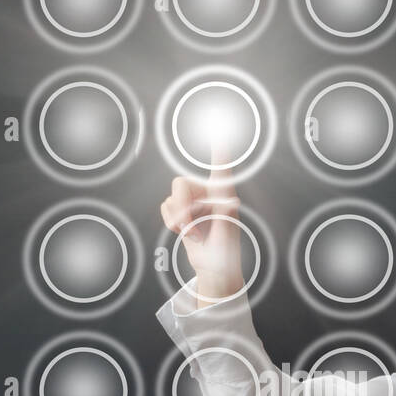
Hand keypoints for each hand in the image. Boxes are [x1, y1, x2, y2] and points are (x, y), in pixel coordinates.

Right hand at [159, 135, 245, 299]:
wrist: (214, 270)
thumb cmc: (225, 256)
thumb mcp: (227, 239)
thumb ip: (225, 219)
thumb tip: (230, 202)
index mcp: (224, 196)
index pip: (220, 168)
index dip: (218, 148)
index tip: (217, 125)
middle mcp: (208, 194)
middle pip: (180, 184)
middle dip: (179, 206)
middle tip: (188, 227)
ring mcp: (195, 202)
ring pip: (171, 197)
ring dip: (177, 218)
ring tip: (192, 235)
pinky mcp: (183, 211)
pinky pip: (166, 208)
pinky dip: (171, 222)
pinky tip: (185, 233)